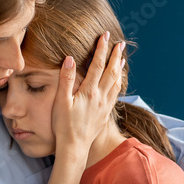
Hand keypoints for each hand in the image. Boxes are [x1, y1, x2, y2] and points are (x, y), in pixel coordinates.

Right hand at [51, 32, 125, 158]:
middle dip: (115, 56)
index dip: (101, 49)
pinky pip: (115, 94)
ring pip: (116, 83)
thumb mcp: (61, 102)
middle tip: (120, 43)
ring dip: (119, 69)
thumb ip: (66, 80)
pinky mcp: (105, 114)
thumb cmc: (64, 126)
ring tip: (122, 58)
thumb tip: (69, 59)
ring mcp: (104, 106)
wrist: (75, 147)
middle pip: (111, 72)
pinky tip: (118, 81)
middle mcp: (100, 97)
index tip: (105, 36)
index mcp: (89, 92)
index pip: (97, 65)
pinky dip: (118, 83)